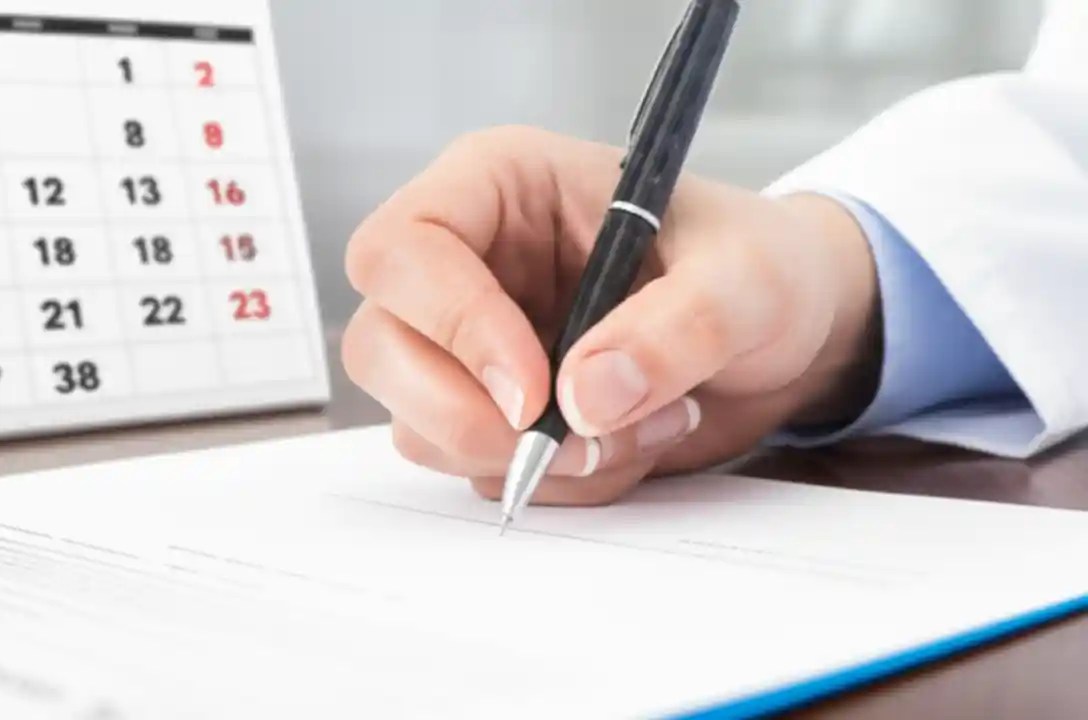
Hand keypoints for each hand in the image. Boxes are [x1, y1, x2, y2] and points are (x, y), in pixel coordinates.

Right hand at [342, 126, 880, 505]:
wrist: (784, 339)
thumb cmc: (760, 269)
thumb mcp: (748, 281)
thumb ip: (677, 327)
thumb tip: (583, 397)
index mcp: (498, 187)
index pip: (403, 249)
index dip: (451, 324)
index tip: (533, 392)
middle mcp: (465, 263)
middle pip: (380, 348)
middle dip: (470, 417)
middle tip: (579, 440)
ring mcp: (467, 344)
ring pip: (418, 424)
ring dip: (533, 456)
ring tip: (643, 425)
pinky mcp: (490, 408)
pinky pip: (476, 469)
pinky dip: (557, 481)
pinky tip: (626, 443)